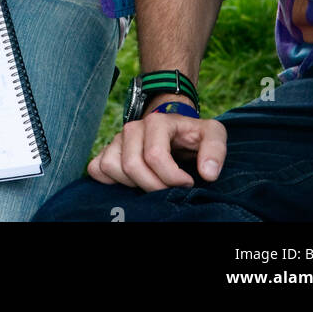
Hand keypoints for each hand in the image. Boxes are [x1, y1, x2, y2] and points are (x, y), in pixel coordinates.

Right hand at [88, 110, 226, 189]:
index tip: (188, 182)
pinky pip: (96, 168)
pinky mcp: (107, 150)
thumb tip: (208, 173)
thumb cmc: (193, 135)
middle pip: (131, 165)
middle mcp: (133, 128)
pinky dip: (110, 180)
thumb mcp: (213, 134)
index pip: (154, 156)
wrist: (175, 129)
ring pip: (111, 166)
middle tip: (170, 189)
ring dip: (133, 183)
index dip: (172, 178)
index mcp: (158, 122)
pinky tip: (131, 182)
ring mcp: (117, 139)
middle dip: (153, 186)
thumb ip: (215, 150)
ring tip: (152, 183)